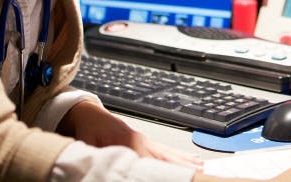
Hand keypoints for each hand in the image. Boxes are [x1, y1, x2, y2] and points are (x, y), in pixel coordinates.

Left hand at [57, 100, 202, 168]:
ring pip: (170, 154)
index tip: (175, 176)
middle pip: (166, 157)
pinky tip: (193, 161)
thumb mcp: (87, 145)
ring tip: (203, 169)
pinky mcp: (147, 143)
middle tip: (200, 174)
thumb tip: (100, 168)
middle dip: (183, 167)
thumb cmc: (88, 130)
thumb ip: (95, 157)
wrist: (90, 114)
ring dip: (187, 162)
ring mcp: (146, 142)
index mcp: (128, 143)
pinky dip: (182, 156)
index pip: (148, 160)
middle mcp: (141, 142)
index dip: (162, 170)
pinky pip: (168, 151)